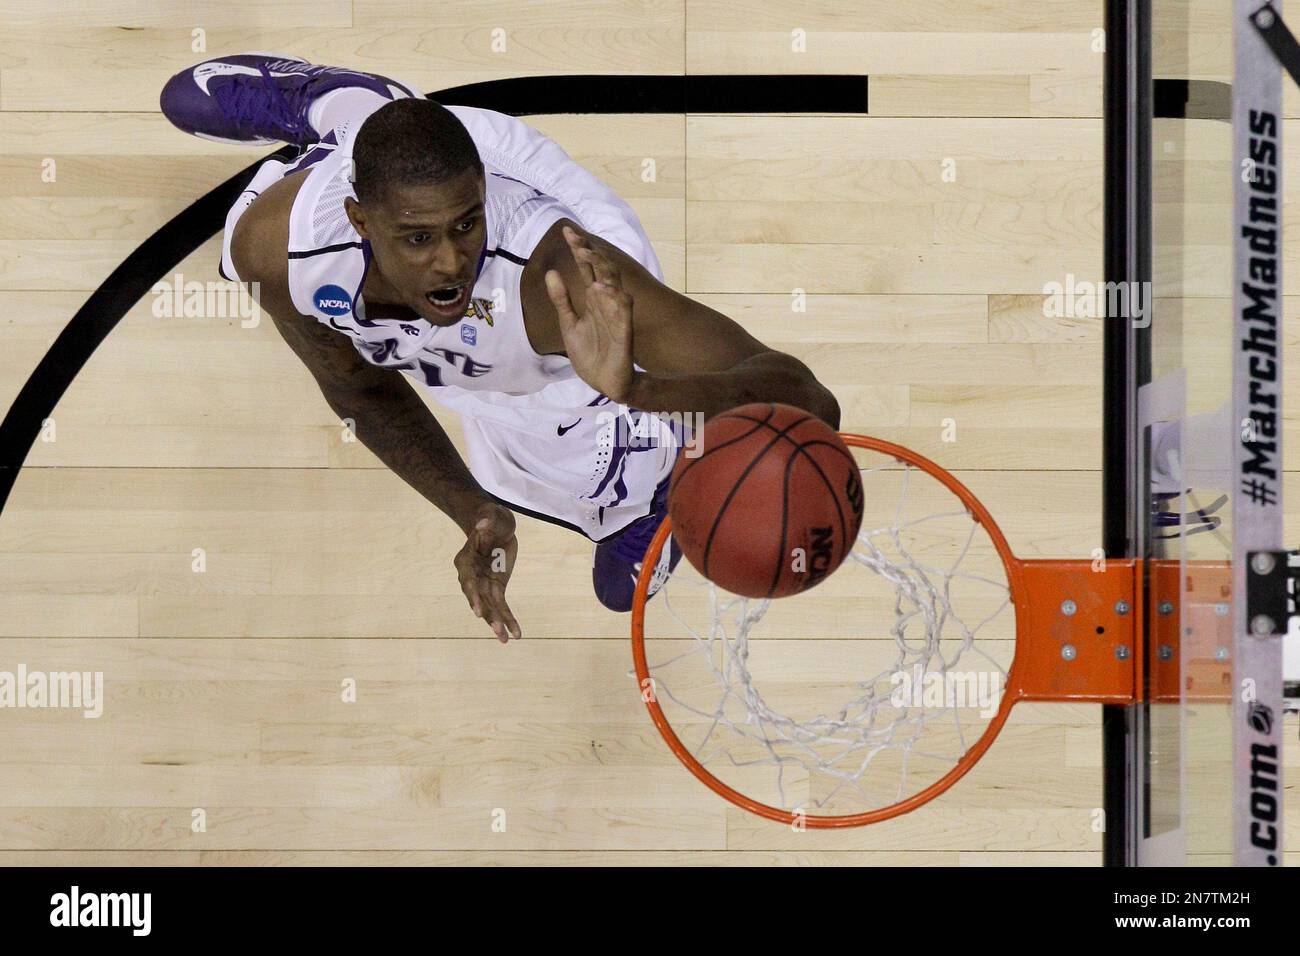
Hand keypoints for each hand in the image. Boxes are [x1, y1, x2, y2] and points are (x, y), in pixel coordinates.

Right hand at [453, 502, 520, 642]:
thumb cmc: (490, 517)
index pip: (468, 580)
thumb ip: (486, 520)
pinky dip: (509, 619)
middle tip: (496, 629)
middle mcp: (471, 576)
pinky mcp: (496, 588)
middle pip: (478, 599)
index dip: (473, 595)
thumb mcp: (490, 515)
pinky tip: (516, 634)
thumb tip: (483, 524)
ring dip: (498, 623)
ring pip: (489, 608)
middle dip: (487, 615)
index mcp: (465, 560)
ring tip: (506, 639)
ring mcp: (483, 584)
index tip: (477, 609)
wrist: (495, 524)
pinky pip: (502, 606)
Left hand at [544, 225, 635, 403]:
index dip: (580, 249)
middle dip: (590, 253)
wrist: (604, 382)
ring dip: (601, 269)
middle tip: (575, 238)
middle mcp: (606, 303)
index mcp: (593, 300)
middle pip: (601, 270)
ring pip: (613, 285)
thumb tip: (551, 272)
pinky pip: (622, 312)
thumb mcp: (568, 324)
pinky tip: (600, 288)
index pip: (587, 269)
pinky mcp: (623, 333)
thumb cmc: (590, 353)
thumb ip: (561, 300)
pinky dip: (613, 299)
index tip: (567, 232)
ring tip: (585, 253)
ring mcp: (616, 316)